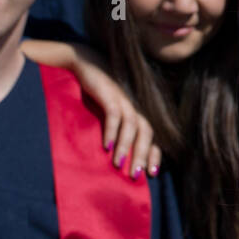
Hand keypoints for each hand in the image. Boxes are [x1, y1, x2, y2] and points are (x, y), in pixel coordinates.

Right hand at [21, 39, 161, 179]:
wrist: (84, 62)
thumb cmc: (95, 92)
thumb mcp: (106, 112)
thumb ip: (114, 129)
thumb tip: (113, 156)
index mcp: (135, 111)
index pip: (151, 136)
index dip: (154, 154)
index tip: (151, 173)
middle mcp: (134, 106)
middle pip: (146, 133)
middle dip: (142, 155)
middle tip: (135, 175)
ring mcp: (123, 99)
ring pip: (133, 125)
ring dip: (126, 146)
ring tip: (119, 164)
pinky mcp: (109, 93)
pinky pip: (114, 114)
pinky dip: (112, 131)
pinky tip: (106, 146)